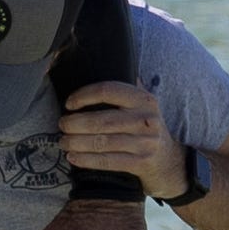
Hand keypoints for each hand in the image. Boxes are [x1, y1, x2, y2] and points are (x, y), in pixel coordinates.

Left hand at [56, 80, 185, 197]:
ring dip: (76, 142)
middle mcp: (146, 120)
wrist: (167, 159)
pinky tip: (72, 157)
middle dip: (75, 123)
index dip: (84, 95)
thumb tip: (99, 65)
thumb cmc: (143, 127)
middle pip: (101, 120)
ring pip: (102, 142)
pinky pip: (108, 161)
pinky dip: (86, 159)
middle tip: (61, 124)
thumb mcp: (142, 105)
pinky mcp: (141, 163)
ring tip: (62, 141)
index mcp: (144, 100)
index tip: (69, 103)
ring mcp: (145, 143)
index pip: (108, 91)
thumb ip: (124, 89)